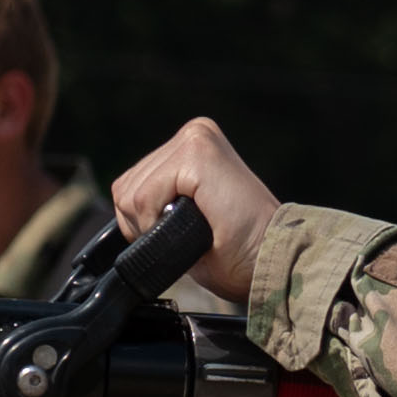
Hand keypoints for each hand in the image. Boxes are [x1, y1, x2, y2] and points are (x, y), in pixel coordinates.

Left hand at [108, 120, 286, 303]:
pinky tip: (196, 225)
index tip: (184, 233)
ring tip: (197, 230)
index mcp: (192, 146)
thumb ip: (157, 201)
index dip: (144, 222)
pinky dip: (157, 222)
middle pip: (126, 188)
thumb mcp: (186, 218)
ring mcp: (195, 140)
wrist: (274, 262)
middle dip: (146, 225)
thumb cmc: (238, 251)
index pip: (133, 183)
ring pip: (131, 194)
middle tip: (192, 234)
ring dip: (153, 226)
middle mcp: (193, 134)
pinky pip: (144, 197)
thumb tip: (123, 206)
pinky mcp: (197, 153)